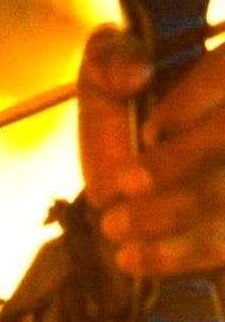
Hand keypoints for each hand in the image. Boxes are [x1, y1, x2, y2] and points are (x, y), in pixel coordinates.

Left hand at [79, 25, 224, 275]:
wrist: (135, 166)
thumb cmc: (126, 106)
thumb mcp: (108, 73)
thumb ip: (112, 61)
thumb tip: (134, 75)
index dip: (190, 104)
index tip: (148, 132)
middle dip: (180, 166)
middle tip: (123, 185)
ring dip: (178, 220)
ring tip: (115, 231)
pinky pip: (223, 246)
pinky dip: (183, 256)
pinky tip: (134, 260)